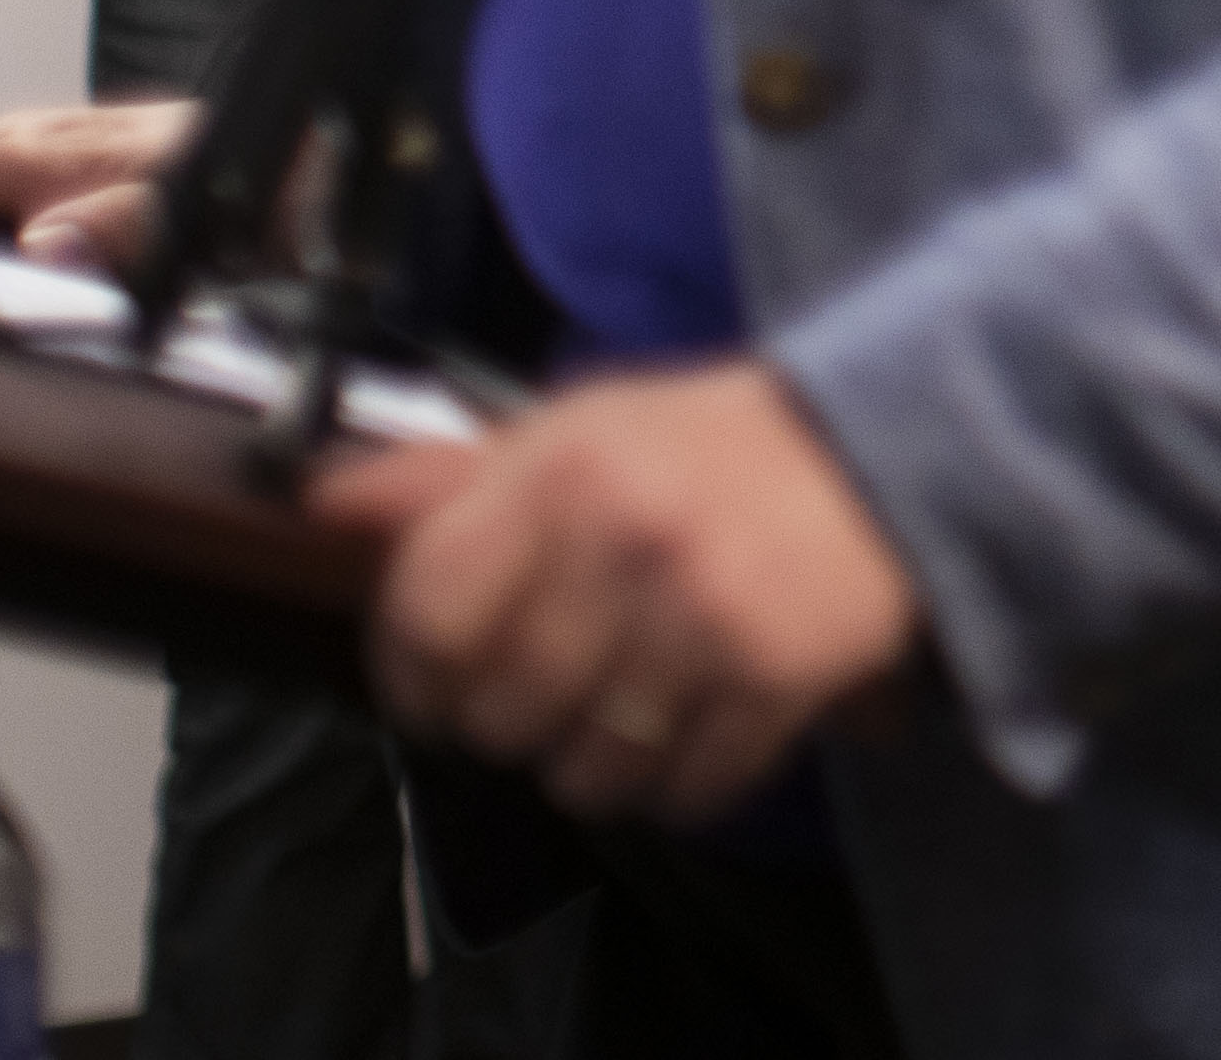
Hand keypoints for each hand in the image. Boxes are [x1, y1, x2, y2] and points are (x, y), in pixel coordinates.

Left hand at [310, 362, 921, 828]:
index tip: (438, 688)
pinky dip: (683, 786)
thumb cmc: (717, 446)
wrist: (893, 445)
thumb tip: (326, 507)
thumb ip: (452, 473)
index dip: (414, 675)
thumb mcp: (584, 427)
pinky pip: (686, 793)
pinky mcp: (777, 677)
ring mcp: (702, 617)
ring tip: (631, 714)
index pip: (426, 613)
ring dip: (599, 765)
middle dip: (515, 723)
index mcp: (563, 470)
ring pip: (586, 772)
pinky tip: (699, 730)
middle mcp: (623, 541)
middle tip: (559, 691)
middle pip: (500, 714)